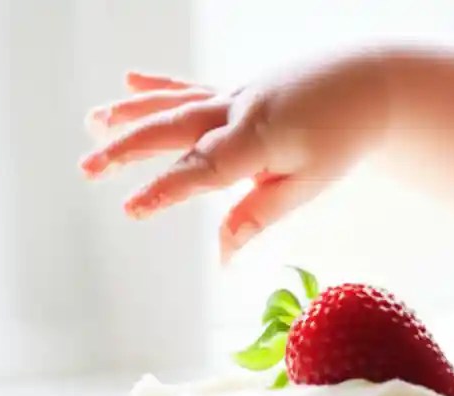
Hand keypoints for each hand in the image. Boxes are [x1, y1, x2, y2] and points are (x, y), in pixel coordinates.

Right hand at [81, 55, 389, 261]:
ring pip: (175, 104)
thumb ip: (258, 216)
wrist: (366, 87)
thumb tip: (223, 255)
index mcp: (257, 140)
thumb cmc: (340, 140)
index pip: (201, 168)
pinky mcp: (238, 89)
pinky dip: (160, 86)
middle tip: (87, 169)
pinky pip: (191, 88)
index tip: (131, 208)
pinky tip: (129, 82)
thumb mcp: (305, 186)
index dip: (165, 189)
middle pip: (173, 129)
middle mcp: (238, 112)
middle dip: (127, 149)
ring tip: (93, 125)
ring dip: (131, 114)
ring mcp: (235, 96)